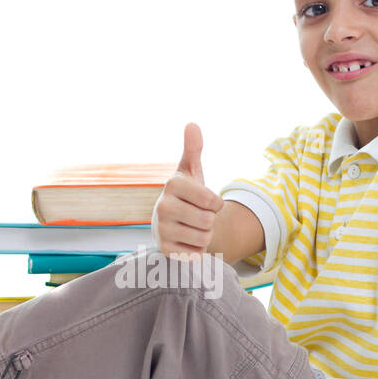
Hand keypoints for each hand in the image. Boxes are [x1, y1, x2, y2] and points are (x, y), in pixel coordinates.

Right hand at [152, 123, 223, 258]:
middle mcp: (162, 207)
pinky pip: (196, 254)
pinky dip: (197, 250)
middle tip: (199, 216)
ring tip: (193, 228)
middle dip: (210, 221)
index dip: (216, 203)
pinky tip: (187, 241)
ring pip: (204, 238)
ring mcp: (161, 230)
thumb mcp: (191, 170)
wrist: (172, 221)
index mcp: (172, 184)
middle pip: (208, 221)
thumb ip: (193, 148)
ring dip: (205, 236)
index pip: (211, 200)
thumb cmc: (187, 194)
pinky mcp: (164, 250)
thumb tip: (192, 124)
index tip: (208, 201)